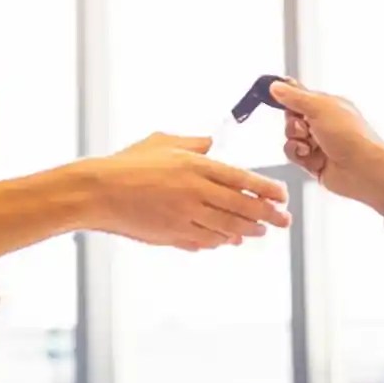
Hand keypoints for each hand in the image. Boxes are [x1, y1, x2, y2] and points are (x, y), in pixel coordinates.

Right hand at [78, 132, 290, 250]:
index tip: (282, 195)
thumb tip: (212, 143)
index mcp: (195, 166)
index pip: (242, 179)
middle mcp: (195, 192)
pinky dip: (222, 240)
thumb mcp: (162, 142)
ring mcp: (185, 216)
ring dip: (249, 230)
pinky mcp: (173, 235)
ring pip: (228, 227)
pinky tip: (230, 240)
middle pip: (242, 206)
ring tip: (262, 231)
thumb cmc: (127, 163)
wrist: (99, 192)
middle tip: (284, 220)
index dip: (266, 189)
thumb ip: (192, 143)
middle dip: (268, 214)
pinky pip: (206, 240)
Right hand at [269, 80, 383, 214]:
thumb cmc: (350, 136)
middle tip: (304, 127)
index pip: (300, 96)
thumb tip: (275, 85)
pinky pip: (293, 154)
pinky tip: (308, 155)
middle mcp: (323, 124)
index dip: (286, 96)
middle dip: (292, 123)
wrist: (363, 170)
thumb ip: (295, 96)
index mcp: (328, 106)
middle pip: (291, 118)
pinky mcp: (313, 162)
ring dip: (295, 140)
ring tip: (309, 145)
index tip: (272, 94)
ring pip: (290, 137)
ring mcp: (318, 144)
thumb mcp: (319, 107)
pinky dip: (297, 153)